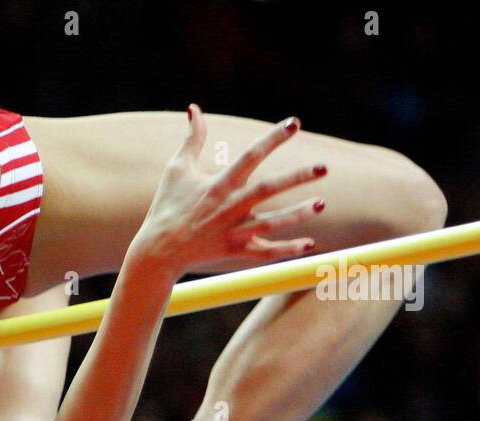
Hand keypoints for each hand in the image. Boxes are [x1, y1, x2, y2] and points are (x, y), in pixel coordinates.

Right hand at [132, 105, 326, 270]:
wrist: (156, 251)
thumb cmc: (166, 207)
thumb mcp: (176, 169)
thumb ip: (191, 138)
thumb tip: (193, 108)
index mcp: (219, 184)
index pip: (251, 156)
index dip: (273, 138)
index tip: (294, 123)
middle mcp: (229, 207)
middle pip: (268, 189)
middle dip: (296, 177)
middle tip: (323, 167)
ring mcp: (232, 231)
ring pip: (271, 223)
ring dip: (298, 214)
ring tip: (321, 204)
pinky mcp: (233, 251)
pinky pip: (264, 252)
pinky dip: (286, 250)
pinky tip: (310, 245)